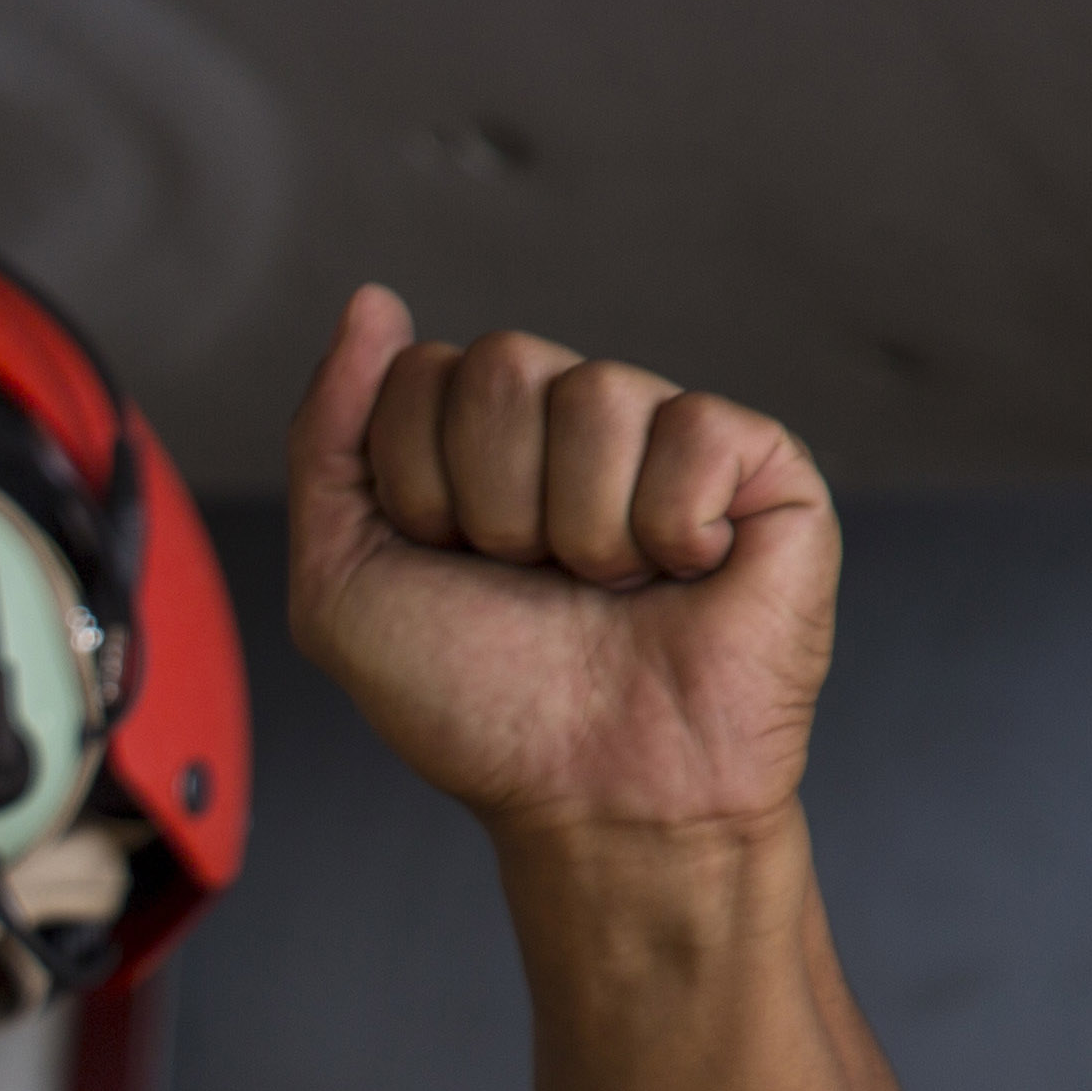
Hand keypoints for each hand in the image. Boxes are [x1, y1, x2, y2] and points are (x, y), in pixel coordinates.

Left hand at [283, 285, 837, 846]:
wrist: (591, 790)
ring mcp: (667, 436)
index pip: (417, 373)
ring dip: (576, 525)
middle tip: (529, 581)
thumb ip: (328, 437)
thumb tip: (370, 300)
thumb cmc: (473, 702)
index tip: (445, 565)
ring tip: (606, 588)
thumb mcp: (343, 580)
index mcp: (473, 444)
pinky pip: (691, 427)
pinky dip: (668, 528)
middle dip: (489, 502)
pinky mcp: (764, 461)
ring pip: (593, 390)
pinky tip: (685, 576)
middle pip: (500, 363)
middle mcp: (569, 425)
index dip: (414, 486)